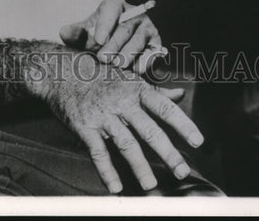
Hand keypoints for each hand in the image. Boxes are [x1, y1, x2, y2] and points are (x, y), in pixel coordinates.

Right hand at [32, 50, 202, 193]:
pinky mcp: (85, 127)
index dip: (182, 123)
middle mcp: (121, 101)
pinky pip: (98, 152)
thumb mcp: (128, 76)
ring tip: (150, 184)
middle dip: (167, 152)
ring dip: (139, 166)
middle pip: (148, 129)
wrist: (60, 71)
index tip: (198, 141)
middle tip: (182, 171)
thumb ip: (155, 90)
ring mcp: (102, 115)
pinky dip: (107, 171)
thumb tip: (180, 95)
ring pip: (125, 144)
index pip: (163, 107)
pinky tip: (116, 187)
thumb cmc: (99, 73)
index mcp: (135, 88)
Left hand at [60, 0, 165, 73]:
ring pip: (139, 41)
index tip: (97, 39)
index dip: (105, 24)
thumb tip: (64, 32)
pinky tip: (135, 71)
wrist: (122, 43)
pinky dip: (145, 61)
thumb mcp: (88, 30)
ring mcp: (147, 28)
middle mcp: (134, 14)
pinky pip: (152, 52)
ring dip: (128, 54)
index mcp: (115, 6)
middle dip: (114, 44)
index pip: (111, 9)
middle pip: (124, 28)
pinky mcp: (156, 44)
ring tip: (117, 65)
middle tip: (103, 58)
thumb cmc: (101, 34)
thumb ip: (76, 32)